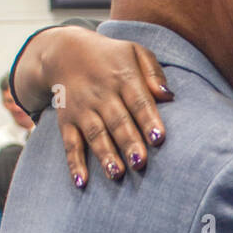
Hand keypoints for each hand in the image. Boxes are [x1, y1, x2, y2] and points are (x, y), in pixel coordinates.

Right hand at [17, 27, 173, 186]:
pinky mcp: (67, 121)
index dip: (148, 119)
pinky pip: (70, 144)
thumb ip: (153, 72)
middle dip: (128, 142)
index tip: (159, 138)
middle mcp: (101, 94)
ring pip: (95, 134)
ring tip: (116, 174)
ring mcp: (82, 109)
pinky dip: (74, 163)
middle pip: (117, 121)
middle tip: (140, 163)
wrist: (64, 51)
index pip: (138, 100)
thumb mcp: (135, 52)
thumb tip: (168, 96)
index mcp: (123, 77)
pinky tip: (82, 182)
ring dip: (105, 155)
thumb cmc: (111, 57)